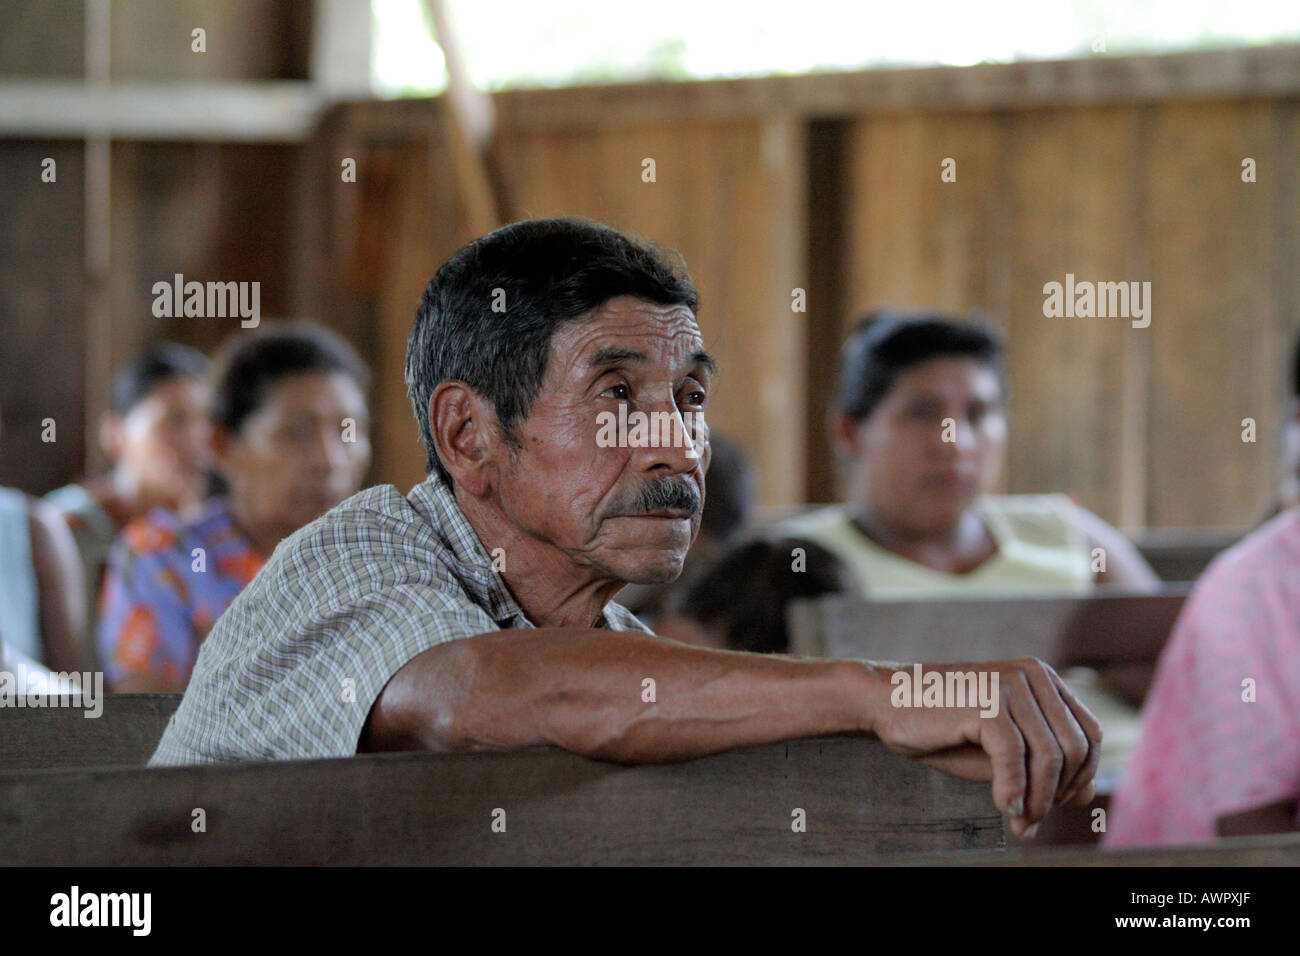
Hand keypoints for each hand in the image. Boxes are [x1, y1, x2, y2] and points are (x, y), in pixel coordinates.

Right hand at [864, 657, 1101, 838]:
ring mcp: (1010, 685)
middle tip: (1032, 822)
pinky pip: (1015, 757)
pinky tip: (1005, 808)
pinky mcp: (986, 702)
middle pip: (1075, 748)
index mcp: (1042, 679)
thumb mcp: (1002, 747)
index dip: (1082, 776)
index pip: (1090, 734)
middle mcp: (1032, 676)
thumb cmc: (943, 726)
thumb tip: (1088, 795)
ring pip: (1050, 757)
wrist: (886, 700)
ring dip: (1038, 800)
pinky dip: (1014, 789)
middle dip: (1059, 795)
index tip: (1058, 805)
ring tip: (1020, 822)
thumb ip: (1043, 764)